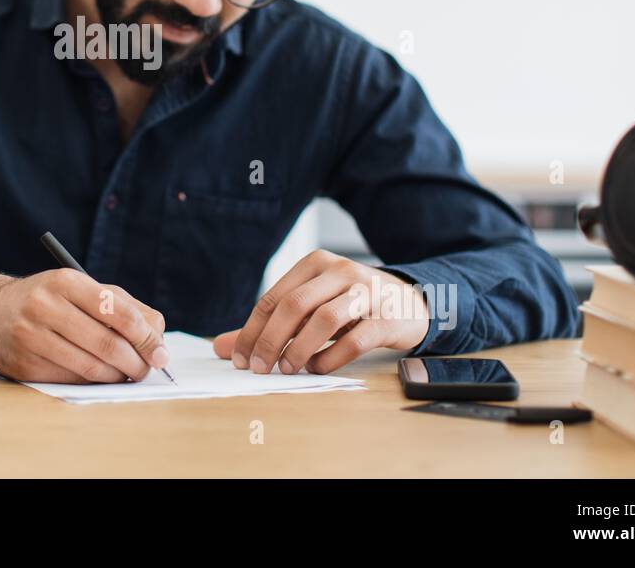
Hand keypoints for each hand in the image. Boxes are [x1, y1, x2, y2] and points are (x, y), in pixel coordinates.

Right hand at [0, 270, 169, 383]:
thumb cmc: (48, 299)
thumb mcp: (83, 288)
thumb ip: (124, 306)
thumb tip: (158, 335)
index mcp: (65, 282)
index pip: (117, 312)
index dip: (146, 336)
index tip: (160, 351)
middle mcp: (44, 306)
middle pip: (106, 344)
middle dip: (136, 362)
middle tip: (148, 368)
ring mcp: (30, 337)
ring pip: (90, 368)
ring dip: (117, 376)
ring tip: (126, 373)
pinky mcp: (23, 366)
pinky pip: (70, 381)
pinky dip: (92, 383)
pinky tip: (99, 376)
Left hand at [213, 250, 428, 374]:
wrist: (410, 301)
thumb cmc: (352, 305)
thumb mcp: (311, 307)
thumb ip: (270, 325)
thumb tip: (224, 347)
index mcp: (316, 264)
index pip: (273, 298)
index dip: (252, 330)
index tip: (240, 358)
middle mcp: (340, 272)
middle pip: (295, 305)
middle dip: (270, 340)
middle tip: (258, 368)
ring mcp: (366, 292)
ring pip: (324, 320)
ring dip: (299, 349)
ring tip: (287, 369)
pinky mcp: (386, 317)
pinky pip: (354, 340)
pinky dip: (330, 358)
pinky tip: (317, 369)